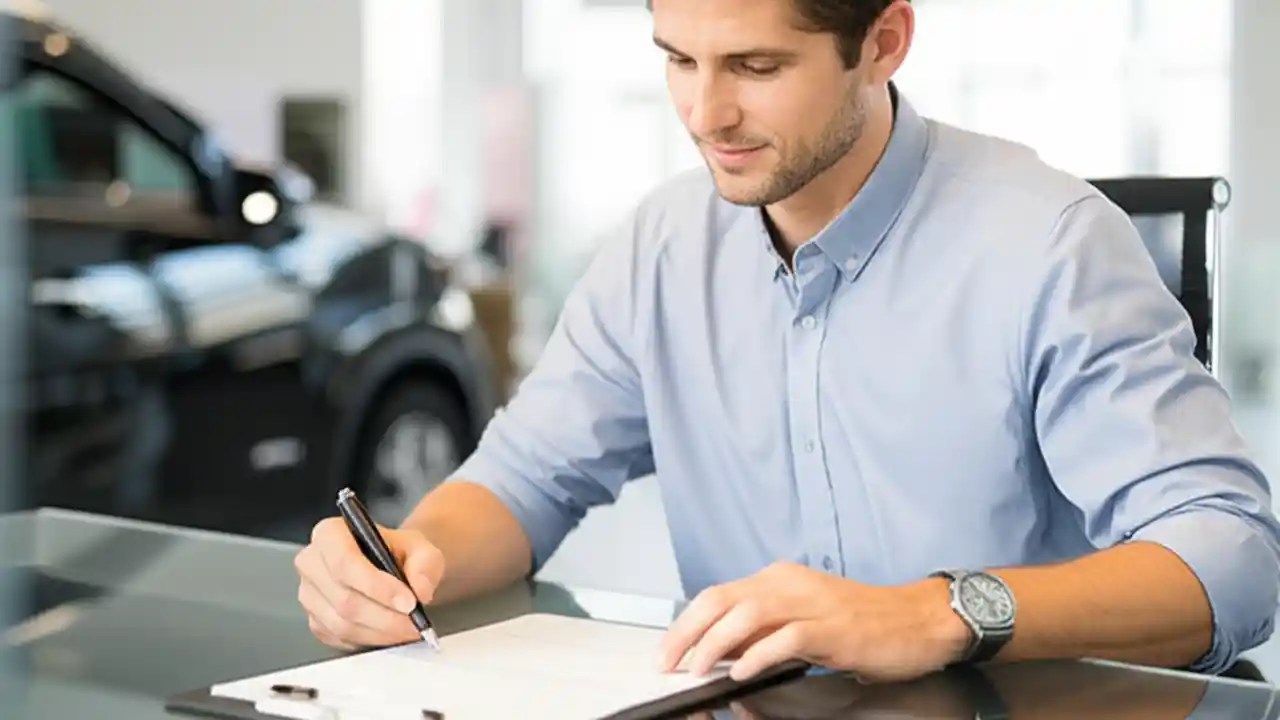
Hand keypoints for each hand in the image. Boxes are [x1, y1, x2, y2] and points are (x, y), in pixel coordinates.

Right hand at [294, 517, 444, 649]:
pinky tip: (390, 633)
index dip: (377, 586)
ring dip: (381, 632)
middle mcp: (311, 562)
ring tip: (408, 629)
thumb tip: (420, 590)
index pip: (345, 562)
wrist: (391, 566)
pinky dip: (371, 640)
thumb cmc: (398, 553)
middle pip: (344, 599)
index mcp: (330, 533)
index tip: (409, 602)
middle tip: (416, 623)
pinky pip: (341, 639)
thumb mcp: (420, 547)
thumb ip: (425, 564)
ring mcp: (309, 595)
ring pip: (343, 624)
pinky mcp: (315, 621)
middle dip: (386, 617)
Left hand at [658, 562, 970, 682]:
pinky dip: (759, 655)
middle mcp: (789, 584)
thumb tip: (721, 652)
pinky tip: (744, 672)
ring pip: (747, 614)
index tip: (667, 651)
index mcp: (779, 579)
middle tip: (669, 663)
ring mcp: (812, 603)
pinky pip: (786, 637)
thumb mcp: (803, 620)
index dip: (686, 623)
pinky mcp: (833, 627)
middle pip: (722, 600)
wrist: (918, 620)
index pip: (717, 595)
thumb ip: (763, 631)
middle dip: (687, 632)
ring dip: (716, 643)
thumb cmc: (862, 624)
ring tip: (700, 668)